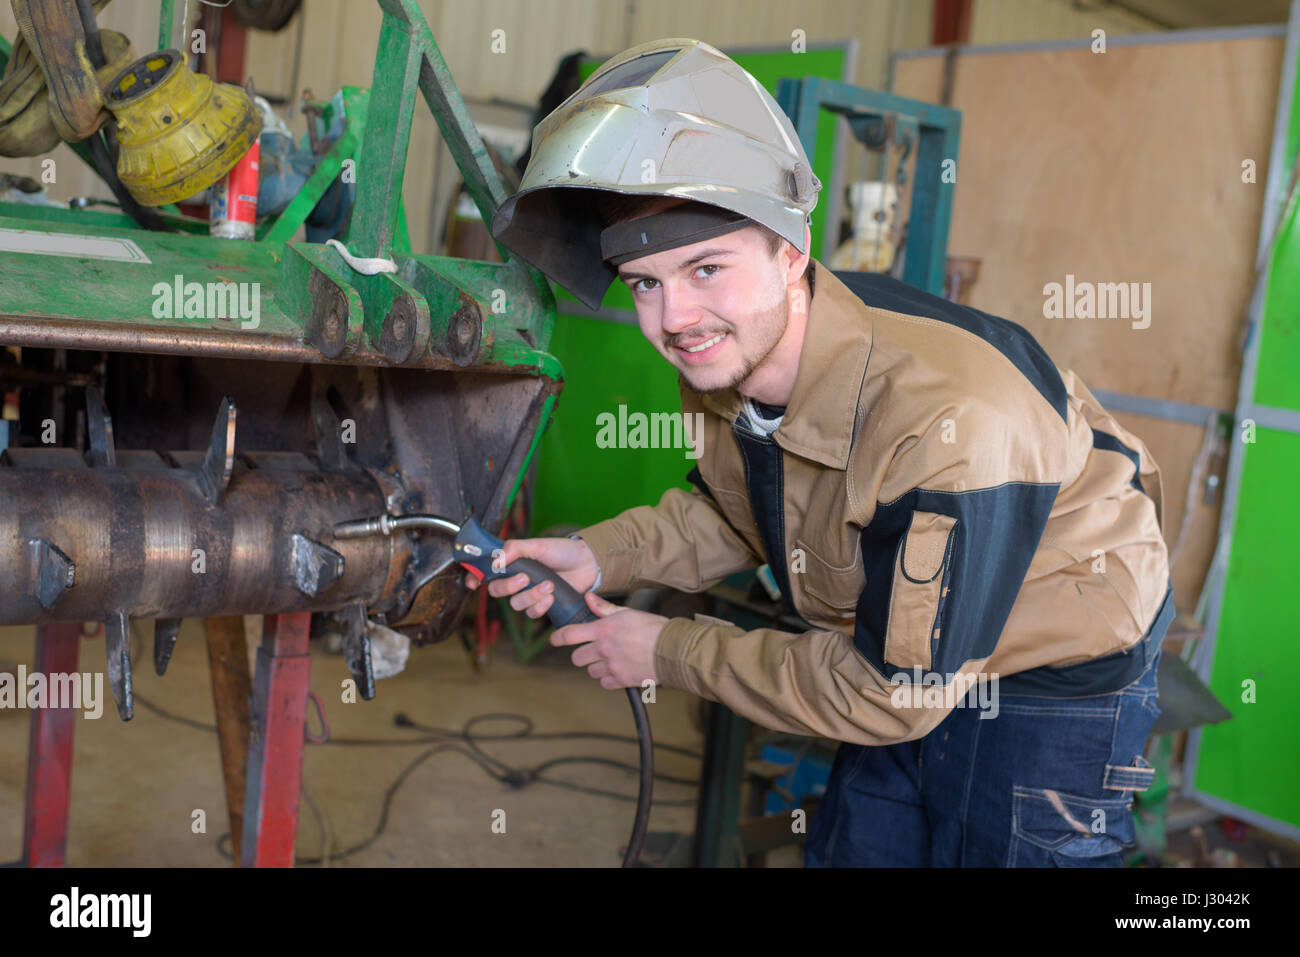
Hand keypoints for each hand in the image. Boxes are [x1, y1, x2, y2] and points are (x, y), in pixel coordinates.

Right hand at [464, 534, 599, 619]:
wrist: (587, 562)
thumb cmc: (561, 550)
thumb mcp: (537, 545)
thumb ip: (514, 549)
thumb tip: (496, 561)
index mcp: (511, 562)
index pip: (486, 571)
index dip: (474, 577)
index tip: (472, 582)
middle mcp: (516, 579)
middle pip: (496, 590)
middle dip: (509, 587)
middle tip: (525, 578)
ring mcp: (528, 593)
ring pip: (515, 604)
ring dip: (531, 595)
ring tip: (549, 584)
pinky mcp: (541, 605)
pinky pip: (532, 613)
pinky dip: (540, 606)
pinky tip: (551, 596)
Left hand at [551, 592, 662, 690]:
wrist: (672, 649)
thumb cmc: (653, 627)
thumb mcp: (628, 612)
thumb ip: (604, 608)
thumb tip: (588, 597)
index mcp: (603, 629)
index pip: (570, 634)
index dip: (558, 637)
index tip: (555, 639)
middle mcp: (603, 649)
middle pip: (577, 658)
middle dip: (582, 654)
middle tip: (593, 650)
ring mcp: (611, 666)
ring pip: (590, 671)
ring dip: (597, 666)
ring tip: (611, 660)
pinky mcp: (621, 680)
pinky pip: (604, 683)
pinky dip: (609, 678)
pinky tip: (619, 670)